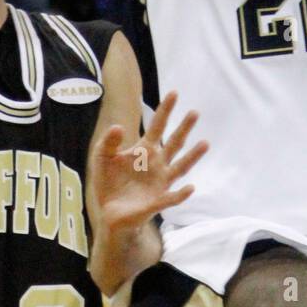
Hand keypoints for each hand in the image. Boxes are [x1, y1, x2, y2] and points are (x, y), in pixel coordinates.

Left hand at [89, 92, 204, 236]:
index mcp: (144, 150)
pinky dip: (181, 194)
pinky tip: (190, 188)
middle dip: (184, 128)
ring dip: (193, 156)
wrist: (109, 212)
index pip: (157, 126)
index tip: (174, 93)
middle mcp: (157, 163)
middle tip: (194, 112)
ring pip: (180, 167)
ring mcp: (160, 182)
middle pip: (174, 143)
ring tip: (205, 143)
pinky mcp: (158, 201)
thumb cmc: (109, 183)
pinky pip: (172, 198)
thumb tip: (119, 127)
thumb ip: (108, 142)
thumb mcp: (102, 158)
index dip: (165, 110)